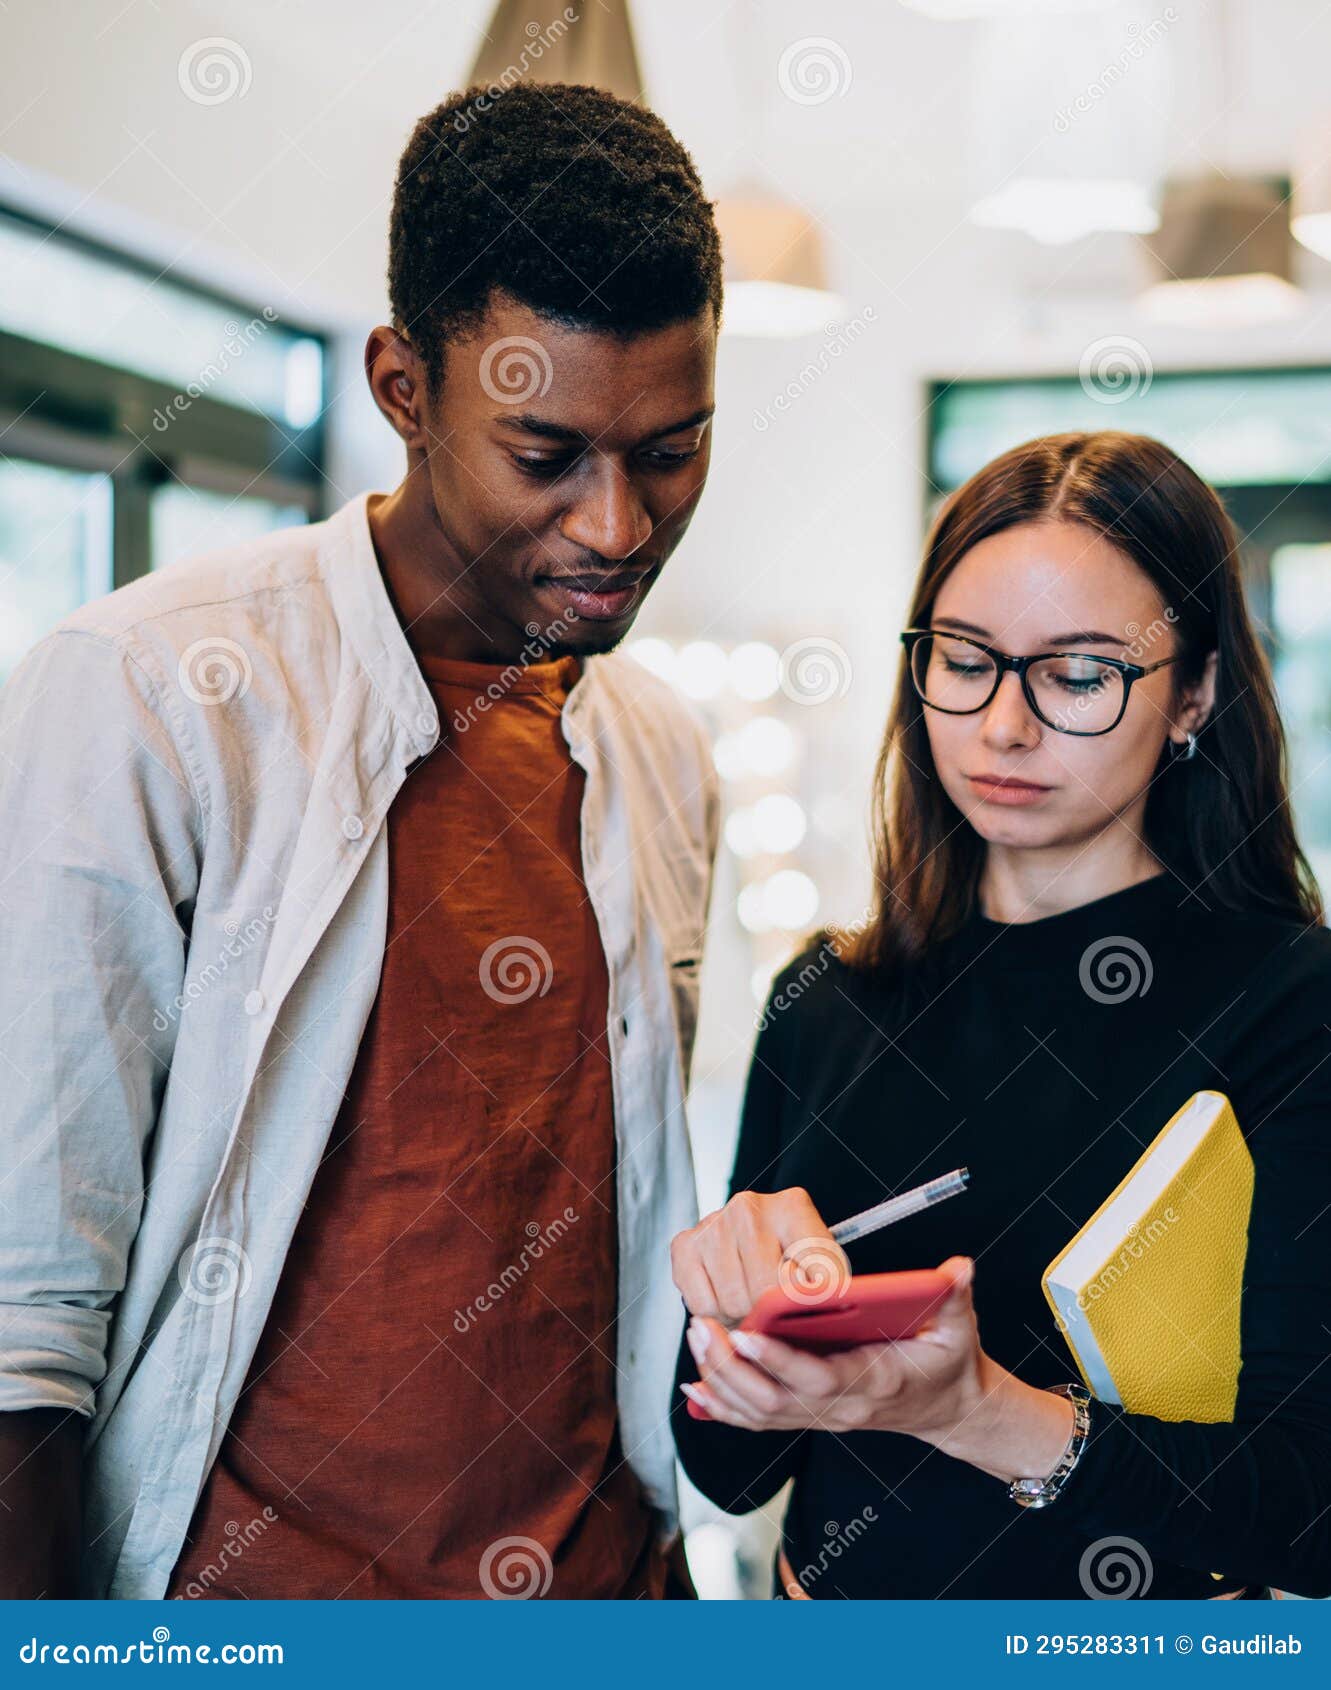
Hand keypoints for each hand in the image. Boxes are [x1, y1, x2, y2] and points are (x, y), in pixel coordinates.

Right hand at [669, 1186, 850, 1325]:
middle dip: (769, 1315)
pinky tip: (726, 1299)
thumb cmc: (793, 1260)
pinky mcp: (683, 1245)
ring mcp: (712, 1223)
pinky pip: (702, 1306)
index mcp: (793, 1208)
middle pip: (763, 1292)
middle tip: (772, 1314)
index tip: (800, 1310)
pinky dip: (715, 1315)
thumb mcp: (824, 1269)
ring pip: (732, 1303)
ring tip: (750, 1306)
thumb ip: (826, 1286)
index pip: (807, 1269)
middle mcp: (749, 1208)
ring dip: (742, 1318)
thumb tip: (817, 1305)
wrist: (753, 1239)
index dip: (804, 1301)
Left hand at [680, 1254, 984, 1437]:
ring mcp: (822, 1418)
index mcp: (872, 1382)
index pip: (817, 1379)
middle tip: (701, 1327)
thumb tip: (959, 1268)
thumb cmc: (946, 1364)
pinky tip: (694, 1389)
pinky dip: (722, 1407)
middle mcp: (840, 1408)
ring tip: (695, 1338)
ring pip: (758, 1413)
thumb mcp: (958, 1329)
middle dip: (731, 1367)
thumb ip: (956, 1297)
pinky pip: (758, 1420)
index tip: (745, 1332)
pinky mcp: (808, 1417)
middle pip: (773, 1402)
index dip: (778, 1360)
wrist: (949, 1409)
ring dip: (720, 1381)